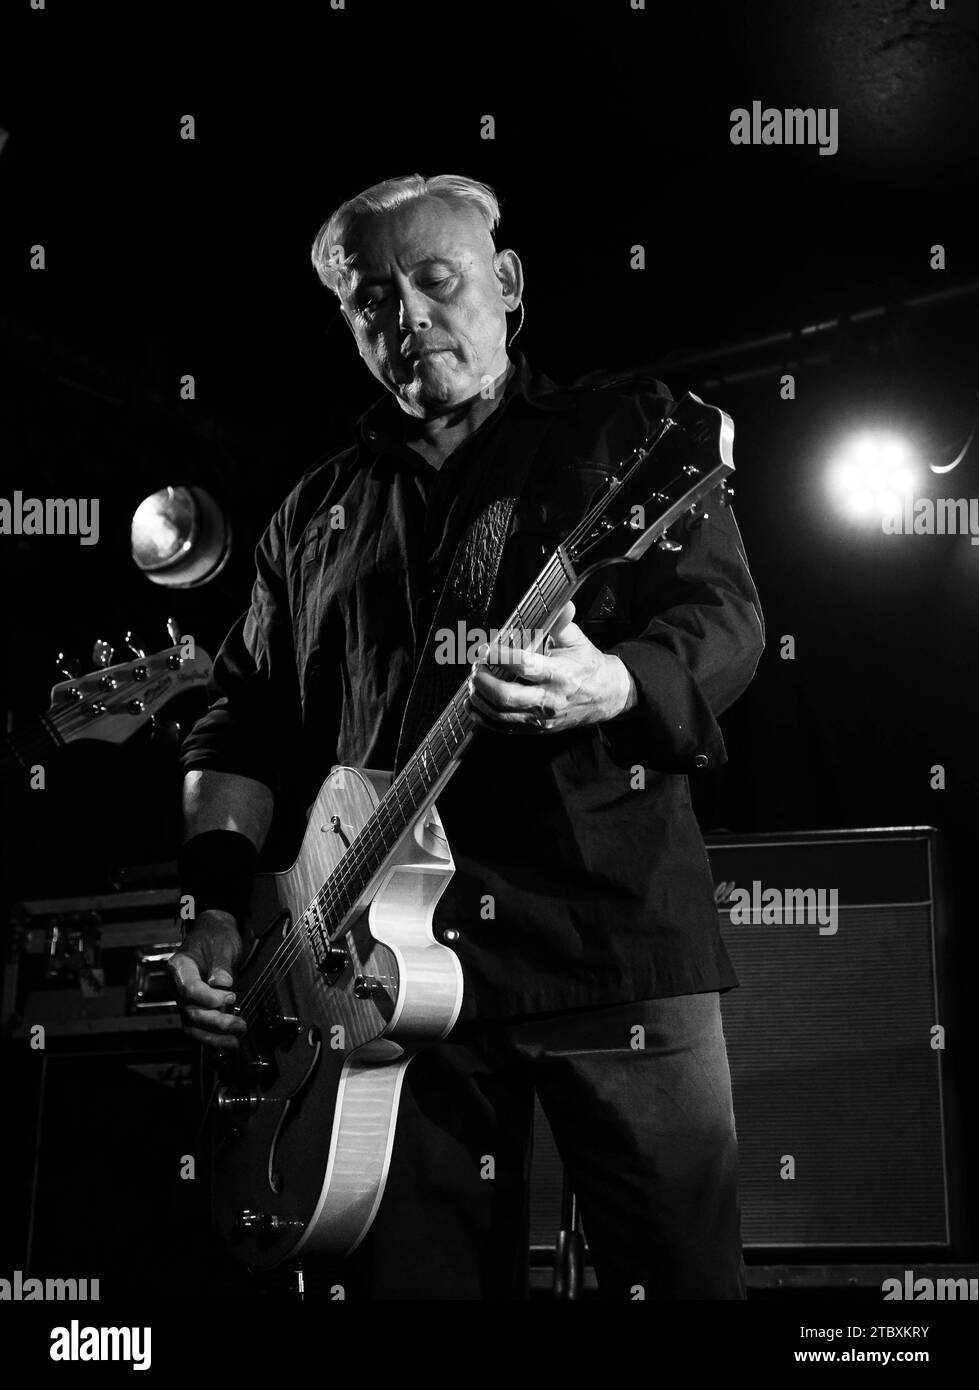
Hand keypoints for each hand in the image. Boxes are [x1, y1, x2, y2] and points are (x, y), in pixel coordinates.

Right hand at [167, 910, 246, 1049]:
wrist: (213, 935)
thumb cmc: (216, 937)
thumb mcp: (222, 943)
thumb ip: (221, 964)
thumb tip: (222, 983)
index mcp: (180, 967)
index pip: (189, 989)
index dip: (209, 997)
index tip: (231, 995)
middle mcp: (177, 986)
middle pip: (191, 1011)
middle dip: (216, 1022)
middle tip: (240, 1025)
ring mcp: (183, 1000)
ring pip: (192, 1025)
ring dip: (214, 1037)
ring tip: (235, 1042)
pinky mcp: (193, 1009)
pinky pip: (198, 1028)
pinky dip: (211, 1038)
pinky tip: (227, 1044)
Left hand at [467, 602, 637, 734]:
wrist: (607, 696)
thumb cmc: (589, 668)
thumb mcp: (579, 641)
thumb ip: (562, 623)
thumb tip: (560, 604)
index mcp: (559, 674)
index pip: (524, 666)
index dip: (500, 656)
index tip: (486, 648)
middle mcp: (549, 698)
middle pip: (506, 696)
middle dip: (483, 681)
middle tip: (477, 667)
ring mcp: (541, 717)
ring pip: (500, 715)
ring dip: (479, 698)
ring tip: (473, 683)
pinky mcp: (536, 728)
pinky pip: (504, 728)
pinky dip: (484, 717)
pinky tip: (475, 704)